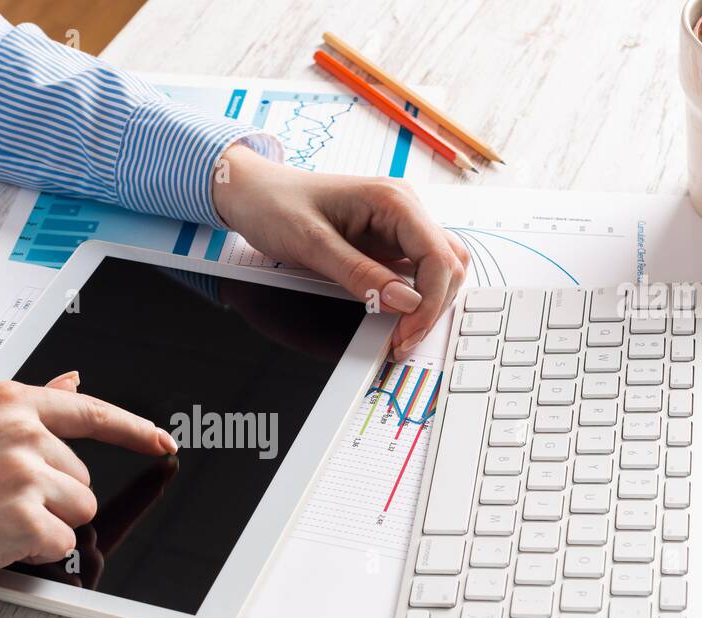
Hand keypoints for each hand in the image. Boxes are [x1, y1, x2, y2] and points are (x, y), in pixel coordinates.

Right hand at [0, 373, 176, 600]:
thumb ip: (29, 408)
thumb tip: (72, 380)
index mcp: (8, 403)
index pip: (90, 412)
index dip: (134, 431)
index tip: (162, 442)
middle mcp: (21, 431)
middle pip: (83, 477)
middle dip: (52, 498)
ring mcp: (25, 474)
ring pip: (80, 510)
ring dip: (47, 525)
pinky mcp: (25, 518)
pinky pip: (62, 543)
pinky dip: (36, 553)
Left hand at [212, 144, 469, 359]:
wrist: (253, 192)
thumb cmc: (276, 206)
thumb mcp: (311, 245)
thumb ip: (359, 274)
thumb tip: (403, 301)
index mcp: (393, 199)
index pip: (439, 257)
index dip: (430, 303)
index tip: (405, 335)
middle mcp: (404, 209)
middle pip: (448, 265)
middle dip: (432, 307)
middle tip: (401, 342)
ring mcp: (398, 225)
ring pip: (440, 269)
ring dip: (428, 303)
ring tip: (400, 333)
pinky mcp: (388, 241)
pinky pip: (417, 270)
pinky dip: (414, 296)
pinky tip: (395, 315)